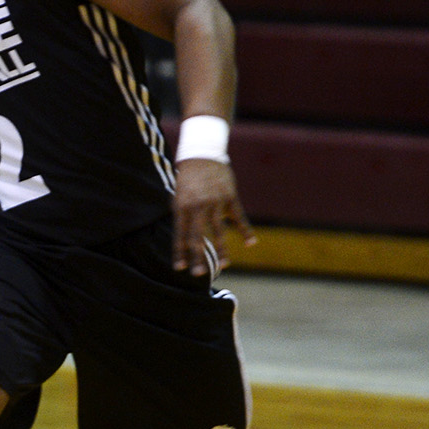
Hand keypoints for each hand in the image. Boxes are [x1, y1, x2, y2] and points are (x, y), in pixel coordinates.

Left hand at [172, 158, 255, 276]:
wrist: (203, 153)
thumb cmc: (188, 178)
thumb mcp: (178, 194)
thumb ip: (181, 215)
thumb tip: (182, 238)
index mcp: (182, 206)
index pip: (180, 234)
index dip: (179, 252)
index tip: (179, 268)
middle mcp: (198, 206)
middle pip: (198, 236)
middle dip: (198, 257)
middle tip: (198, 274)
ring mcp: (215, 202)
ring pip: (219, 230)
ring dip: (221, 250)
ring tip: (222, 266)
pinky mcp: (230, 197)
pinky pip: (239, 217)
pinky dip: (245, 230)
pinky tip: (250, 243)